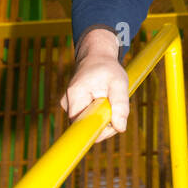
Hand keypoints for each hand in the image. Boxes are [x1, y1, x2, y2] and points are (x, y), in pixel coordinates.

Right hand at [60, 28, 129, 142]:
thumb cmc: (107, 68)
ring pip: (86, 124)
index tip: (109, 127)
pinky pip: (85, 119)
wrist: (96, 55)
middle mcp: (67, 102)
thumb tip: (120, 128)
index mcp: (75, 95)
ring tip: (109, 102)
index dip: (96, 132)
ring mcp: (68, 105)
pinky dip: (97, 115)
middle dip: (103, 124)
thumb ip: (121, 105)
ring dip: (101, 119)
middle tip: (116, 110)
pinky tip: (102, 103)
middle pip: (84, 127)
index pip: (80, 126)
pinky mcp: (72, 107)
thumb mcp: (119, 82)